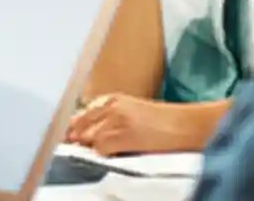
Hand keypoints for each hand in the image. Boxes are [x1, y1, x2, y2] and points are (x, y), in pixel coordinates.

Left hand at [64, 94, 196, 156]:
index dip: (72, 128)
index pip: (79, 114)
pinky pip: (100, 148)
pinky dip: (103, 154)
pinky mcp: (122, 134)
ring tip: (102, 151)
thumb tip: (85, 134)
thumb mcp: (132, 113)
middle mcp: (110, 105)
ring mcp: (115, 119)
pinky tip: (114, 154)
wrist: (186, 125)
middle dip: (76, 139)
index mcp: (111, 99)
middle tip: (75, 148)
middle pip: (78, 125)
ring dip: (90, 148)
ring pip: (87, 138)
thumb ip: (108, 119)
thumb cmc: (166, 123)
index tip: (66, 138)